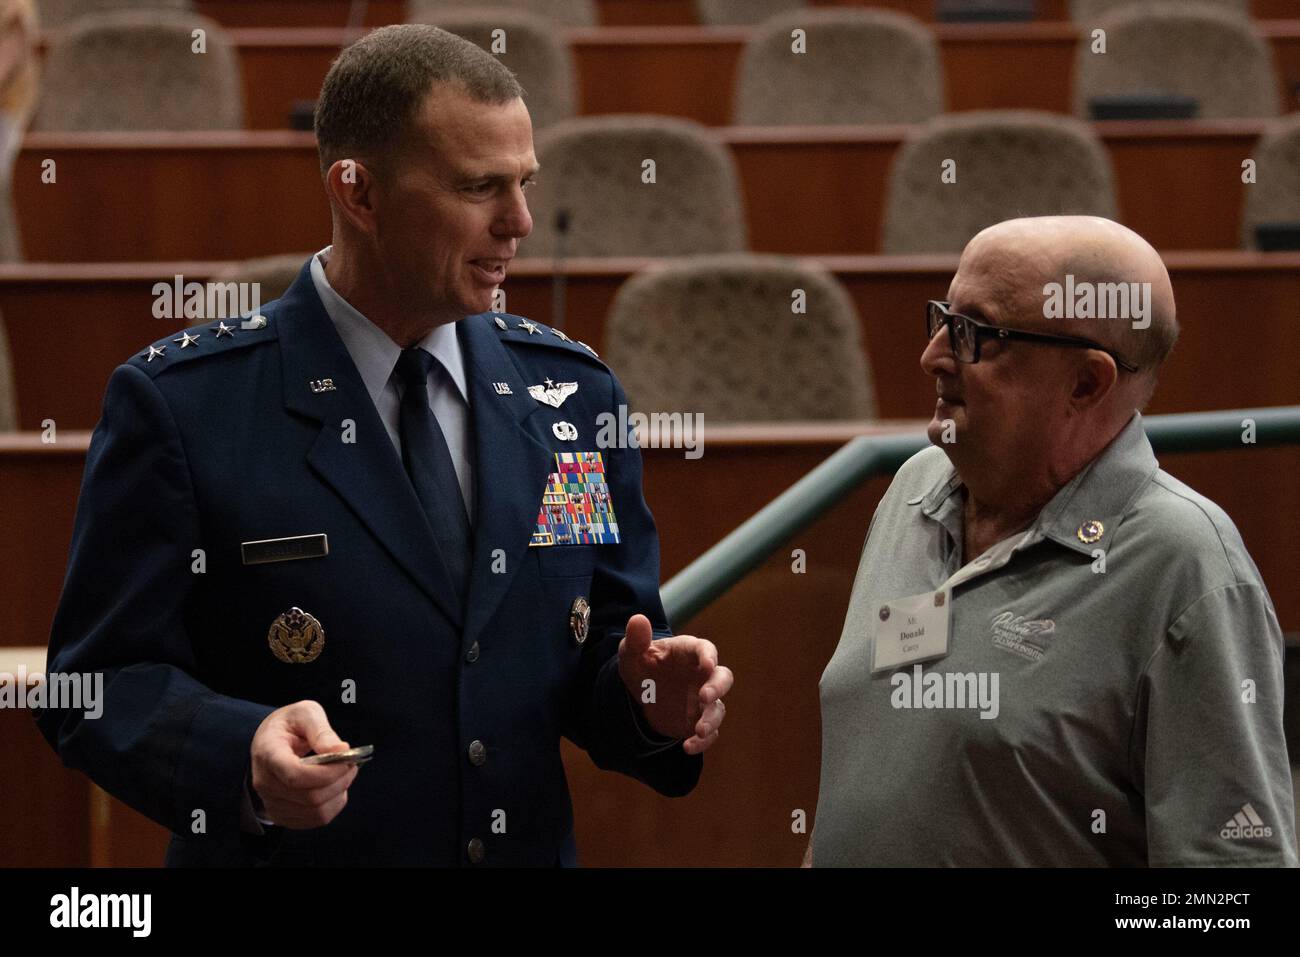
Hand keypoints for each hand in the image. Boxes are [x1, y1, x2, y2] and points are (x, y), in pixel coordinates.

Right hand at [250, 700, 358, 828]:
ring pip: (315, 812)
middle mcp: (265, 783)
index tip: (347, 759)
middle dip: (339, 781)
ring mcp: (271, 802)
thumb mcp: (306, 713)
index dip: (327, 772)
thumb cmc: (290, 724)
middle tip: (351, 764)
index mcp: (268, 754)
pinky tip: (334, 787)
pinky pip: (315, 820)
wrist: (270, 740)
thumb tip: (341, 749)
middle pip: (309, 796)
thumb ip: (322, 731)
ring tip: (343, 774)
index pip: (295, 775)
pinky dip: (333, 805)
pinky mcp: (282, 815)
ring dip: (338, 794)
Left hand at [617, 614, 733, 754]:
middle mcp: (702, 675)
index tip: (708, 664)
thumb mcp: (631, 653)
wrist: (640, 693)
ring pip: (719, 708)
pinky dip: (703, 741)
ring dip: (712, 720)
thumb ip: (636, 639)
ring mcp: (703, 699)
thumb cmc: (641, 665)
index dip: (709, 656)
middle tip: (705, 697)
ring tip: (698, 730)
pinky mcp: (699, 719)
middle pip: (723, 677)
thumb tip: (638, 618)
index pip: (706, 649)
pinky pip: (710, 732)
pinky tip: (688, 747)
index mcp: (689, 653)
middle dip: (718, 687)